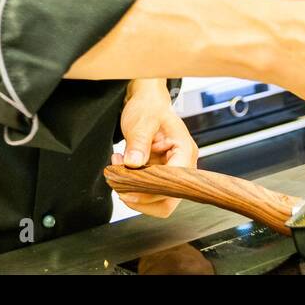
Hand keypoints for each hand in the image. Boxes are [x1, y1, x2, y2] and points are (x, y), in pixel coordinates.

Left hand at [113, 79, 197, 217]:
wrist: (146, 104)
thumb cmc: (149, 108)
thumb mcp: (142, 120)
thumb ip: (139, 141)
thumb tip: (134, 163)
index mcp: (185, 151)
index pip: (174, 183)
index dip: (152, 190)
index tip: (129, 189)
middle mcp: (183, 165)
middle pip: (168, 200)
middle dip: (142, 197)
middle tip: (120, 186)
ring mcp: (172, 173)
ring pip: (158, 201)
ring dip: (135, 194)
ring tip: (119, 172)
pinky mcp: (160, 176)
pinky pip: (149, 193)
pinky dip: (133, 188)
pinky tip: (122, 169)